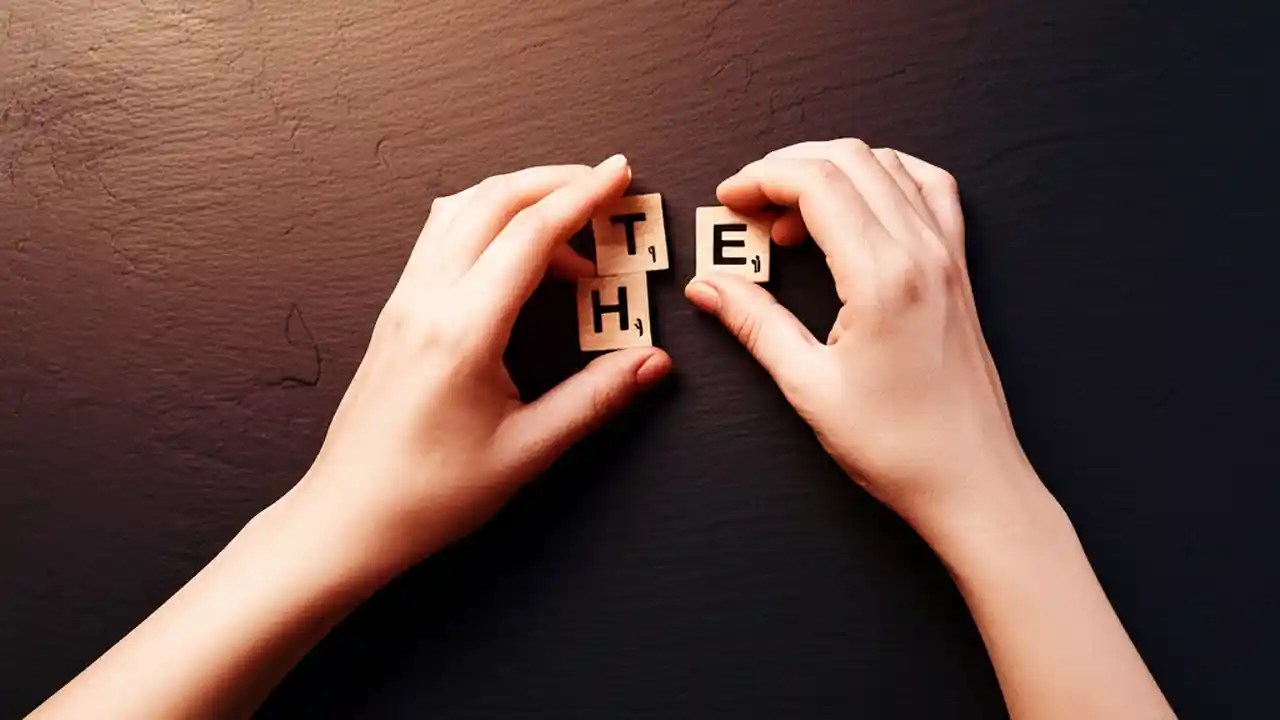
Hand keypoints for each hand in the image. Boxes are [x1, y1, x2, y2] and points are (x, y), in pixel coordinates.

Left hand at [295, 155, 671, 579]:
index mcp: (462, 330)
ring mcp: (404, 301)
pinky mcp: (396, 312)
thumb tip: (650, 363)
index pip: (530, 233)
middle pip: (493, 200)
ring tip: (567, 221)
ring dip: (517, 196)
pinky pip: (440, 236)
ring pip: (460, 210)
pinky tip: (515, 253)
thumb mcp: (527, 450)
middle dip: (555, 181)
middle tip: (604, 187)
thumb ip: (595, 399)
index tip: (619, 175)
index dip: (583, 196)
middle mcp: (426, 301)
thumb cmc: (428, 493)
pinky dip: (486, 221)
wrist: (349, 517)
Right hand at [685, 139, 1039, 541]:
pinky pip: (930, 189)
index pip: (816, 182)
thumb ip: (755, 324)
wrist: (972, 481)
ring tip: (794, 218)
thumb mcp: (809, 385)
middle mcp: (922, 252)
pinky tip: (860, 204)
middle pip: (849, 160)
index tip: (729, 198)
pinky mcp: (959, 269)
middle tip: (749, 204)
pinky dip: (887, 178)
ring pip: (887, 166)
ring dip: (832, 171)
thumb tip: (709, 287)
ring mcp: (948, 255)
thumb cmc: (898, 446)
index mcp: (882, 277)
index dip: (761, 177)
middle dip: (787, 167)